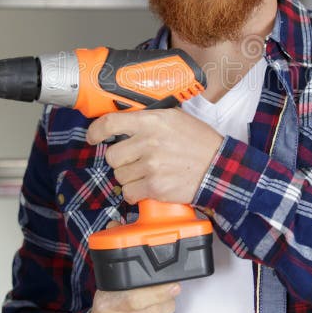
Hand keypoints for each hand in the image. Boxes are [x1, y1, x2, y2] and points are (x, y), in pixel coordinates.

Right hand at [84, 222, 180, 312]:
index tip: (173, 284)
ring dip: (165, 311)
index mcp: (106, 298)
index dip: (157, 291)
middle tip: (173, 289)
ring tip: (159, 302)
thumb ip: (115, 251)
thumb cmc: (108, 301)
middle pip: (153, 309)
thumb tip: (115, 224)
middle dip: (167, 298)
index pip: (133, 297)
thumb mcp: (107, 279)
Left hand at [86, 108, 223, 203]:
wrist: (218, 167)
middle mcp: (148, 143)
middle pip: (112, 156)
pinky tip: (150, 186)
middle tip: (136, 161)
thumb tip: (125, 123)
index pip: (111, 122)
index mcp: (152, 122)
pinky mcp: (155, 187)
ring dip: (130, 178)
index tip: (93, 137)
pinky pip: (129, 193)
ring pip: (120, 176)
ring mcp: (151, 166)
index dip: (96, 130)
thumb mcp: (175, 118)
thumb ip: (149, 119)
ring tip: (149, 173)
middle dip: (121, 161)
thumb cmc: (199, 142)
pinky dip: (137, 193)